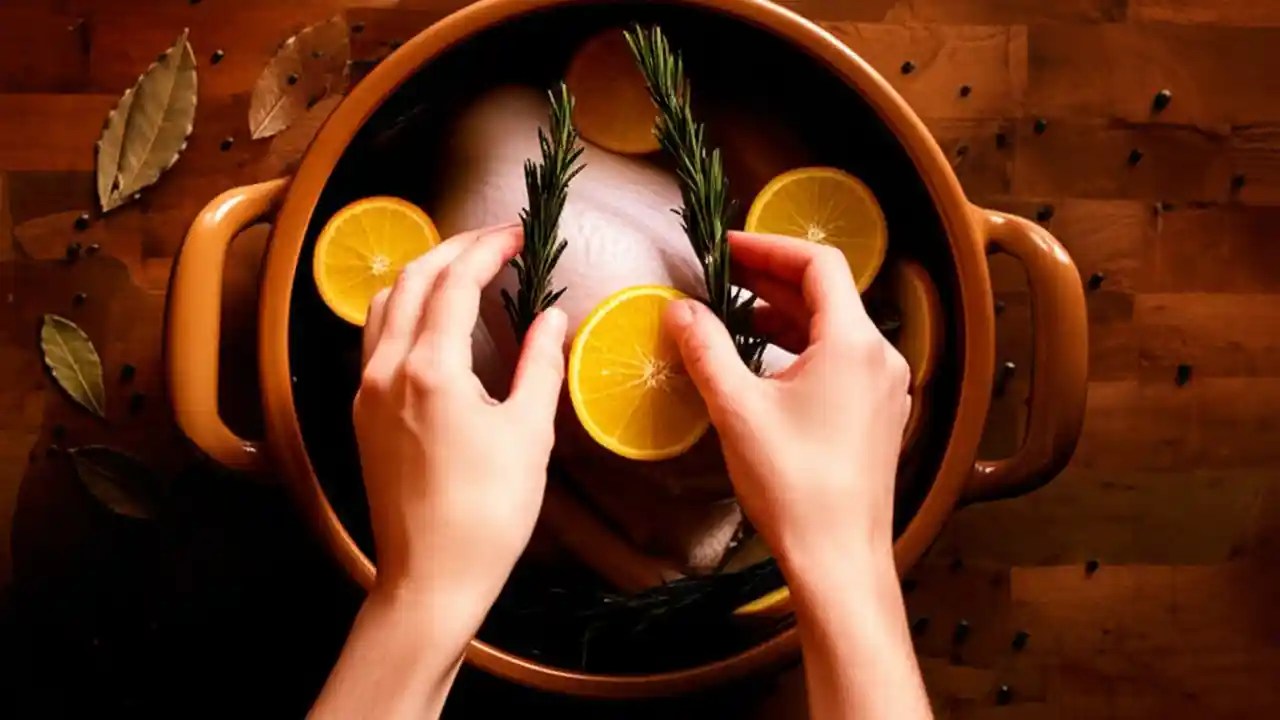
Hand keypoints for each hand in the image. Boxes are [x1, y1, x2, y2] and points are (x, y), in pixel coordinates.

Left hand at [354, 225, 566, 618]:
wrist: (432, 578)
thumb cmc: (488, 513)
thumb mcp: (528, 434)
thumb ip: (540, 365)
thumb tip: (553, 317)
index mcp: (431, 369)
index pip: (454, 283)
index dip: (486, 249)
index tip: (516, 234)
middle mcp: (387, 369)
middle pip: (412, 280)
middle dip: (452, 249)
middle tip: (494, 241)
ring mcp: (367, 390)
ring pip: (384, 304)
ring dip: (422, 274)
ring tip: (462, 268)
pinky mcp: (362, 413)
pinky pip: (375, 338)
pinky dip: (403, 308)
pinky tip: (431, 318)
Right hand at [663, 231, 910, 573]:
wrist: (839, 559)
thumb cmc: (793, 485)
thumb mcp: (736, 409)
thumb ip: (706, 349)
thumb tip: (679, 310)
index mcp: (854, 343)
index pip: (818, 265)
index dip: (770, 247)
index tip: (728, 248)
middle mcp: (881, 357)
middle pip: (829, 295)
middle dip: (773, 280)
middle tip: (724, 275)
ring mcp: (886, 389)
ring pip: (836, 329)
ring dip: (787, 316)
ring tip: (737, 315)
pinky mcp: (880, 416)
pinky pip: (843, 361)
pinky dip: (804, 348)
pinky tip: (767, 363)